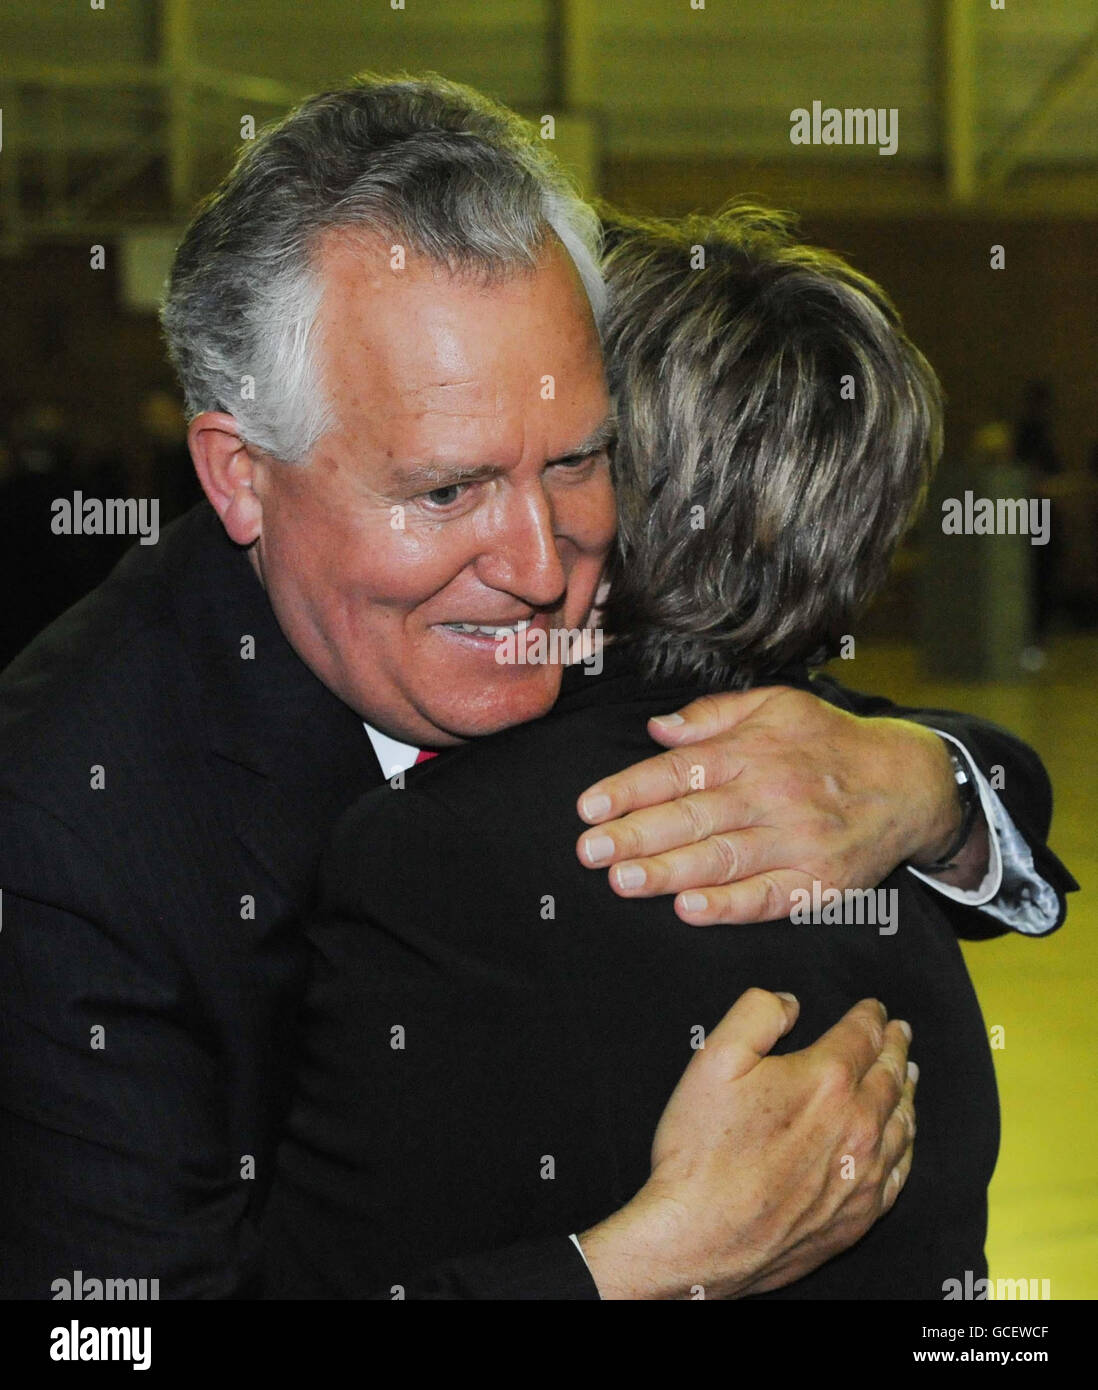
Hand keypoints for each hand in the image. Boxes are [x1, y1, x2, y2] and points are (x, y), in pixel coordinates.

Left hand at [575, 685, 986, 923]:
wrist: (911, 781)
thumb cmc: (830, 741)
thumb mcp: (776, 705)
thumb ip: (713, 716)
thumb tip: (658, 729)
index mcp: (751, 750)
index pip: (678, 770)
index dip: (629, 790)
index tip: (588, 808)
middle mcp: (770, 793)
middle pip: (692, 816)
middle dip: (635, 835)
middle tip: (589, 852)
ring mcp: (796, 839)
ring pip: (722, 858)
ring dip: (668, 872)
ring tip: (623, 881)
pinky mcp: (818, 880)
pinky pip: (767, 897)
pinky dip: (728, 905)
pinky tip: (690, 908)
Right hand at [577, 989, 916, 1299]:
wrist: (699, 1239)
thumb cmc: (702, 1150)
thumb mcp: (715, 1058)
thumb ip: (757, 1013)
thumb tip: (791, 1003)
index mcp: (825, 1081)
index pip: (862, 1036)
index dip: (870, 1015)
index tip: (874, 1007)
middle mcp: (856, 1126)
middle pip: (890, 1076)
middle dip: (896, 1048)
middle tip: (900, 1031)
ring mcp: (863, 1176)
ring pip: (901, 1123)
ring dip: (907, 1093)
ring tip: (908, 1075)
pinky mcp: (858, 1217)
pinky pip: (899, 1173)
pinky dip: (906, 1146)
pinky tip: (901, 1138)